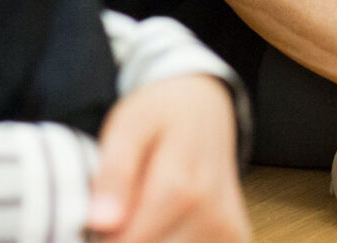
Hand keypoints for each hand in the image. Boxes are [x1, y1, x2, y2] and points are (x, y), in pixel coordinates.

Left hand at [88, 75, 248, 242]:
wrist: (204, 106)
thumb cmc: (161, 114)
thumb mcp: (128, 127)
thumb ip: (115, 173)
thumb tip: (101, 221)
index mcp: (182, 189)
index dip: (104, 234)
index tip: (101, 212)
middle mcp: (213, 216)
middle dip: (127, 235)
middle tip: (125, 202)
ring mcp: (228, 231)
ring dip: (151, 237)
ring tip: (149, 206)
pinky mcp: (235, 238)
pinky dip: (173, 238)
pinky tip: (169, 217)